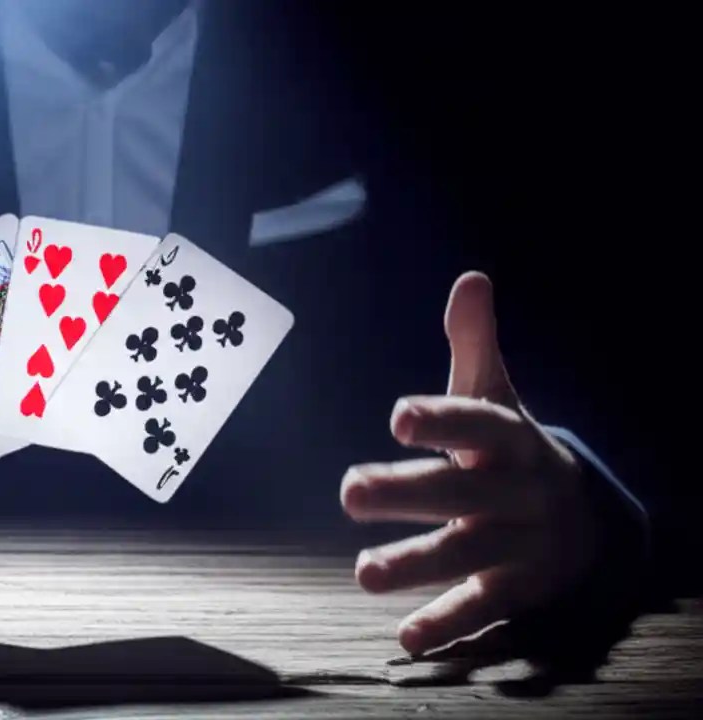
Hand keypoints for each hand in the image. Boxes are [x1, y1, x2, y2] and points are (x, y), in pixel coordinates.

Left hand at [341, 272, 598, 654]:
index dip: (442, 420)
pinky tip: (406, 638)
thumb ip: (475, 345)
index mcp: (508, 438)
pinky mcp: (514, 590)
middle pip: (460, 493)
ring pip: (466, 555)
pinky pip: (480, 607)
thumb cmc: (512, 448)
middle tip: (348, 491)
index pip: (477, 425)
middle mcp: (516, 491)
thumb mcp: (498, 396)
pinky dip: (446, 625)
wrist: (585, 516)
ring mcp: (518, 544)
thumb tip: (470, 279)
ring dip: (415, 564)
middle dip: (407, 493)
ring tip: (363, 573)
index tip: (399, 416)